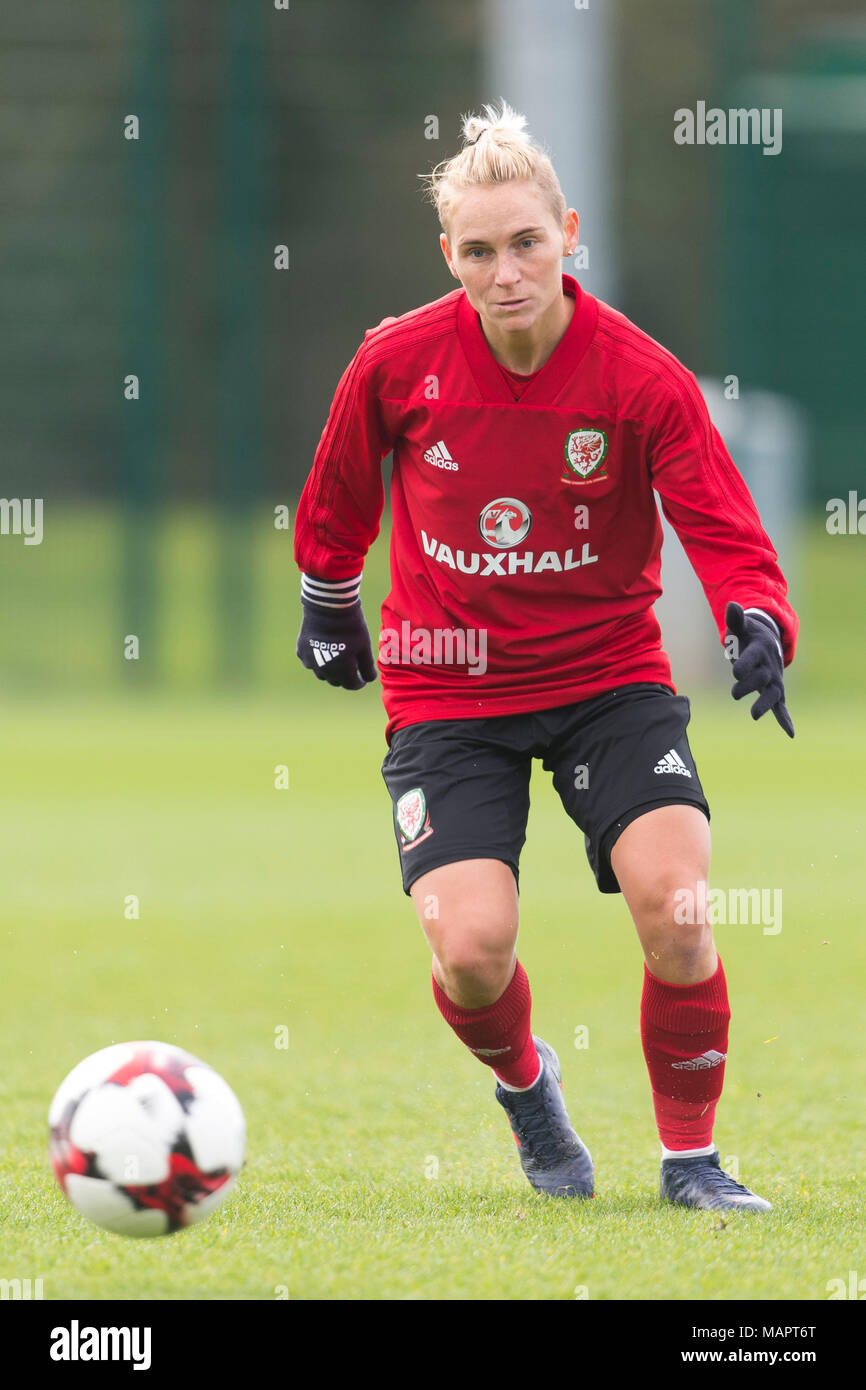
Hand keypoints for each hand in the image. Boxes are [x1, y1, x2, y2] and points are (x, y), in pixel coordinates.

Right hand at [296, 587, 376, 690]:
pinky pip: (310, 662)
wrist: (328, 607)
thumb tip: (368, 679)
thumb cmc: (350, 627)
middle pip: (336, 681)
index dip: (360, 682)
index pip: (352, 685)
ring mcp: (310, 662)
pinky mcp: (301, 651)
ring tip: (338, 658)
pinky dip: (318, 660)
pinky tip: (324, 649)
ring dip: (331, 670)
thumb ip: (367, 667)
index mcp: (341, 672)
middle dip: (345, 677)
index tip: (363, 676)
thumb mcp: (365, 647)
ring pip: (322, 673)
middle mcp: (324, 671)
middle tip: (351, 666)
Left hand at [724, 602, 793, 737]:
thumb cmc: (747, 635)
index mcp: (760, 650)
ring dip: (765, 705)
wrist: (766, 642)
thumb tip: (731, 605)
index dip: (745, 665)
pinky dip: (785, 719)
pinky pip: (781, 706)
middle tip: (734, 693)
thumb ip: (735, 619)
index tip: (736, 672)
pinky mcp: (775, 690)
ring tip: (754, 715)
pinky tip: (790, 733)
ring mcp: (773, 679)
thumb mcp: (740, 627)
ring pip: (772, 694)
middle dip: (748, 686)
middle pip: (760, 678)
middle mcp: (769, 666)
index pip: (752, 659)